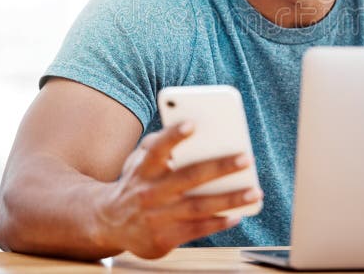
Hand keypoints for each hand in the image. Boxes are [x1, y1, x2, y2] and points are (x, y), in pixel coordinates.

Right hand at [93, 121, 262, 258]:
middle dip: (220, 167)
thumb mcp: (137, 160)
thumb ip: (157, 143)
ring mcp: (156, 217)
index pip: (157, 149)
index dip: (173, 136)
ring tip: (255, 191)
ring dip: (230, 199)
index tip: (192, 124)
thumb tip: (187, 128)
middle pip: (189, 177)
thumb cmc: (136, 182)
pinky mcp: (163, 238)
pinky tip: (238, 215)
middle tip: (247, 158)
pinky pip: (197, 229)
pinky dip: (218, 223)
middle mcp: (149, 192)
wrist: (109, 222)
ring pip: (199, 207)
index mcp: (143, 168)